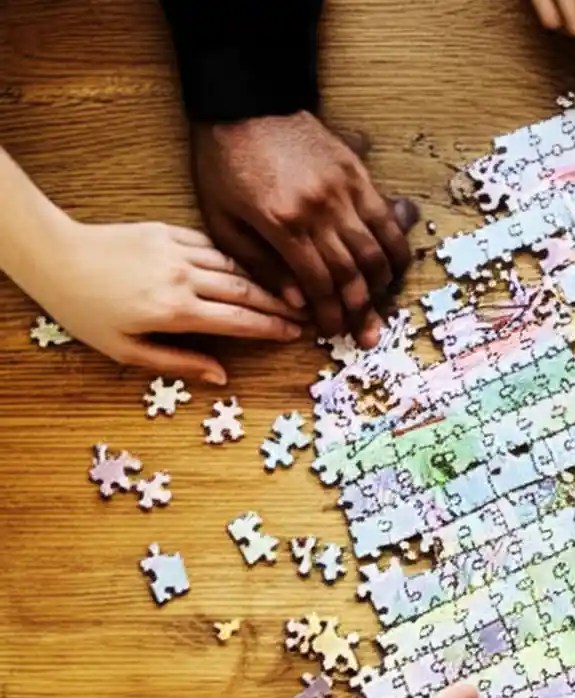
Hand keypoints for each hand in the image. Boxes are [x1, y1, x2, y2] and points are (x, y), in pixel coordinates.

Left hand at [19, 218, 301, 383]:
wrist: (55, 257)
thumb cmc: (84, 310)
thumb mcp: (126, 350)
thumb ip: (178, 363)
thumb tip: (221, 376)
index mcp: (174, 310)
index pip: (239, 321)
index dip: (271, 328)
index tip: (295, 333)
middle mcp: (183, 277)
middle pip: (245, 291)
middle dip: (279, 304)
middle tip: (305, 313)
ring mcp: (177, 250)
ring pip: (233, 266)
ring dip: (261, 281)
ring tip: (284, 292)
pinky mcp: (168, 230)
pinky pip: (211, 245)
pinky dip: (232, 259)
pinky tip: (245, 268)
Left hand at [190, 111, 412, 346]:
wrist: (246, 104)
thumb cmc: (225, 162)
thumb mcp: (223, 219)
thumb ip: (260, 263)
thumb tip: (296, 301)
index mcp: (282, 223)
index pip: (318, 283)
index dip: (329, 313)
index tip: (333, 332)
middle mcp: (319, 210)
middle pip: (352, 273)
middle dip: (360, 309)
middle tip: (365, 333)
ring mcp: (344, 191)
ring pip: (376, 249)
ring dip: (382, 282)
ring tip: (380, 302)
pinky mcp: (358, 174)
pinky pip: (386, 218)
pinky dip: (395, 246)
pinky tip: (394, 265)